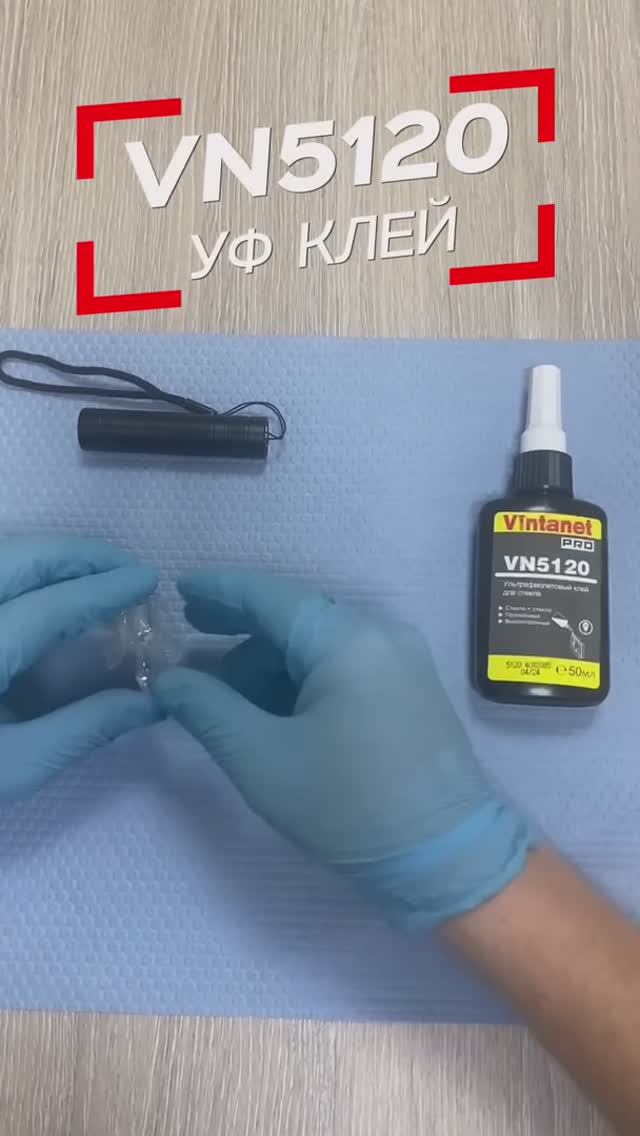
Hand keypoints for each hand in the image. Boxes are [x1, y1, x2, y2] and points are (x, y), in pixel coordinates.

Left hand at [0, 535, 157, 801]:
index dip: (104, 589)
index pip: (51, 605)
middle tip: (123, 566)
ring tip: (87, 571)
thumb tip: (149, 701)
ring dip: (43, 555)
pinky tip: (34, 587)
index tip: (147, 579)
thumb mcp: (13, 768)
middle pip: (16, 558)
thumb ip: (83, 728)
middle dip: (76, 553)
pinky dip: (12, 568)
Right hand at [154, 569, 535, 928]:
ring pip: (318, 642)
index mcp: (347, 640)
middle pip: (295, 616)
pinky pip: (343, 664)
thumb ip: (208, 709)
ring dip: (267, 659)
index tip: (176, 589)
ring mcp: (401, 659)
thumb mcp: (262, 759)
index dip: (219, 590)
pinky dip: (300, 677)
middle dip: (239, 627)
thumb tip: (167, 679)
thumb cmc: (348, 807)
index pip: (269, 596)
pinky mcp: (409, 687)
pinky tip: (266, 705)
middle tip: (189, 634)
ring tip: (219, 690)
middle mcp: (380, 634)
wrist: (445, 857)